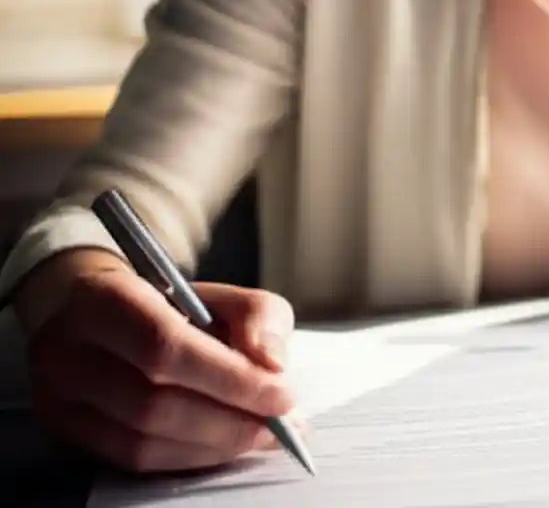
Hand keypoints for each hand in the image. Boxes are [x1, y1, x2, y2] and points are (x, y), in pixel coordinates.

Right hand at [14, 248, 295, 471]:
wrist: (104, 317)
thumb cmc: (169, 307)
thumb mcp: (221, 294)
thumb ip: (258, 315)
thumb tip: (272, 364)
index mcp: (104, 299)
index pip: (165, 346)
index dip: (229, 377)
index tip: (282, 394)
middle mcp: (68, 350)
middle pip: (153, 401)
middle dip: (229, 419)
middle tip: (281, 422)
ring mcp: (60, 397)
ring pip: (143, 439)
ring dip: (216, 443)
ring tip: (262, 433)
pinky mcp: (67, 432)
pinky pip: (135, 460)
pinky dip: (192, 456)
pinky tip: (225, 444)